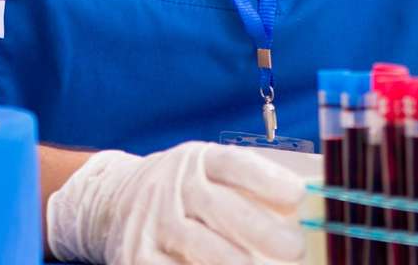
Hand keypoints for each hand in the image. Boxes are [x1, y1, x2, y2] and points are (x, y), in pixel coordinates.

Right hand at [48, 142, 305, 264]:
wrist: (110, 200)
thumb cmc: (181, 193)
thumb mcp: (204, 175)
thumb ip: (245, 190)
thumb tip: (306, 215)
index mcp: (196, 162)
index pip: (232, 164)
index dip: (264, 178)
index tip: (297, 195)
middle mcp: (173, 188)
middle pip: (219, 207)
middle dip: (260, 229)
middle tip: (295, 247)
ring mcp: (154, 223)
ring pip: (198, 245)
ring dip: (234, 263)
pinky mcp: (137, 256)